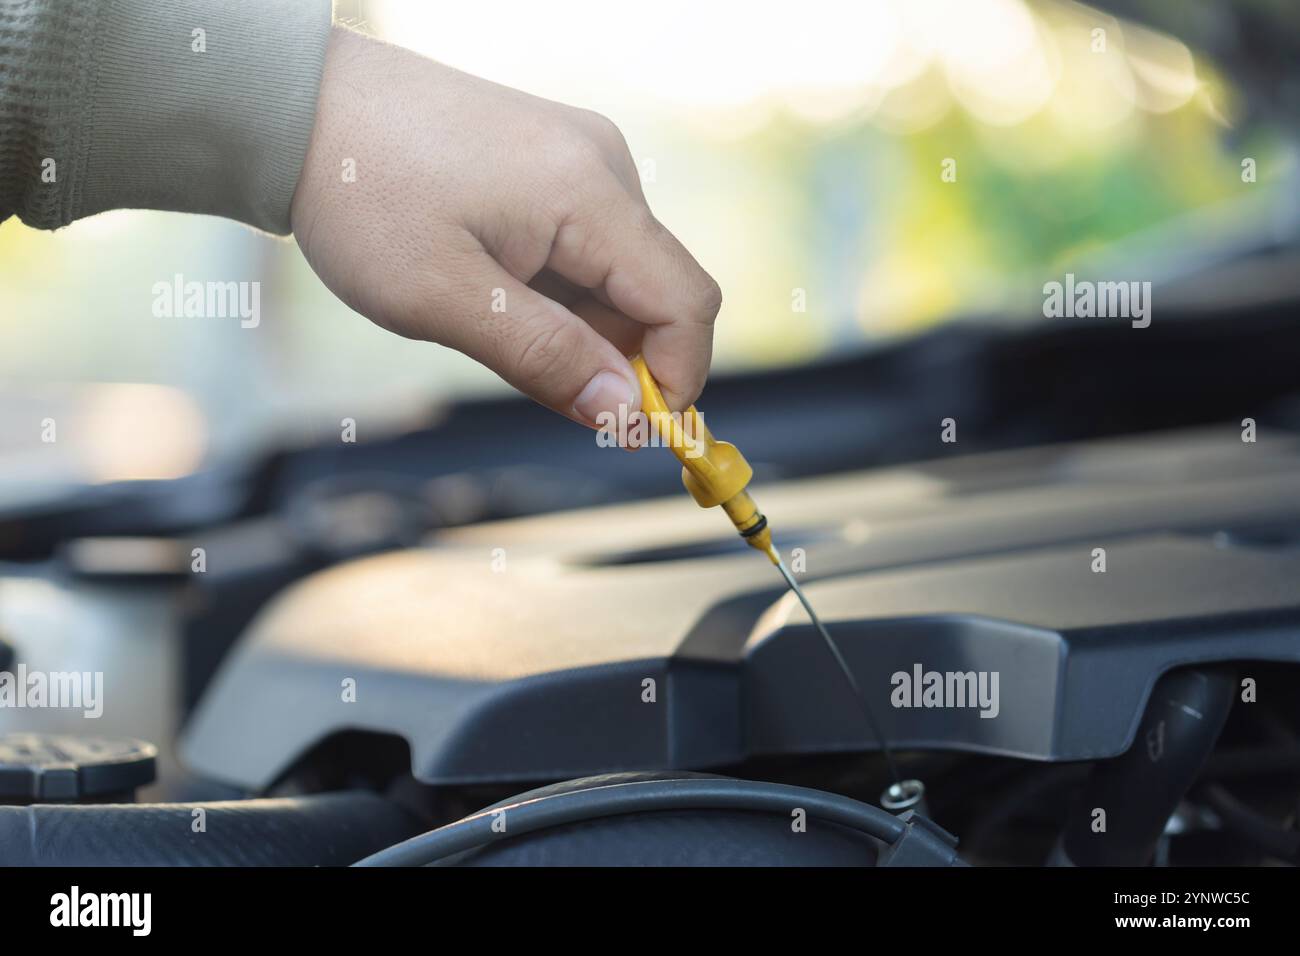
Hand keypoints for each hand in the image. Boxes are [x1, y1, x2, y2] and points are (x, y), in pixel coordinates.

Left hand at [290, 27, 721, 426]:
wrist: (306, 108)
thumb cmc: (365, 195)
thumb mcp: (442, 298)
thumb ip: (543, 357)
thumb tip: (624, 414)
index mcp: (588, 192)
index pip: (686, 301)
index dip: (676, 379)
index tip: (627, 432)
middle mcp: (603, 165)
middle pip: (657, 291)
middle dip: (616, 356)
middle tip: (533, 378)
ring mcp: (583, 158)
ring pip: (621, 275)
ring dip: (580, 324)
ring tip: (488, 315)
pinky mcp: (559, 162)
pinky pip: (589, 247)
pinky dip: (561, 290)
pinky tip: (495, 287)